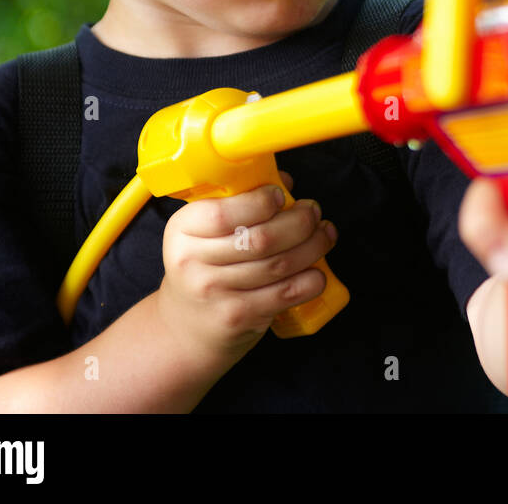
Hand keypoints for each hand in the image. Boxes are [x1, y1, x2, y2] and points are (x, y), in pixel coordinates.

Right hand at [157, 170, 337, 359]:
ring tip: (325, 234)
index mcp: (182, 231)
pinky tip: (318, 270)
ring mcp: (215, 293)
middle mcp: (192, 263)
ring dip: (314, 246)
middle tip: (313, 213)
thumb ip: (241, 202)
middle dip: (300, 221)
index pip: (223, 213)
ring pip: (279, 264)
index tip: (279, 195)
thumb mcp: (205, 233)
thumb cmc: (206, 267)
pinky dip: (312, 279)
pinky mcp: (238, 317)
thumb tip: (283, 181)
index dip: (260, 202)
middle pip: (260, 238)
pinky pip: (287, 293)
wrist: (188, 327)